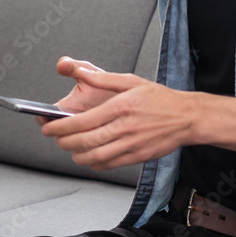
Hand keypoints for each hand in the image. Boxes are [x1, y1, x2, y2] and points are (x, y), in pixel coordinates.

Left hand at [40, 58, 195, 170]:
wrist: (186, 117)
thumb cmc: (159, 98)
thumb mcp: (131, 81)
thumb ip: (103, 78)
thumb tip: (80, 72)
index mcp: (121, 106)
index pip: (83, 121)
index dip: (61, 127)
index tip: (48, 127)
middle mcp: (125, 127)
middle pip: (85, 141)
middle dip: (63, 142)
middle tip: (55, 138)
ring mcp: (132, 144)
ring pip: (95, 156)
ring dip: (77, 155)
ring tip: (70, 149)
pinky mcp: (138, 156)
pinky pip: (110, 164)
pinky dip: (94, 163)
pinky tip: (89, 157)